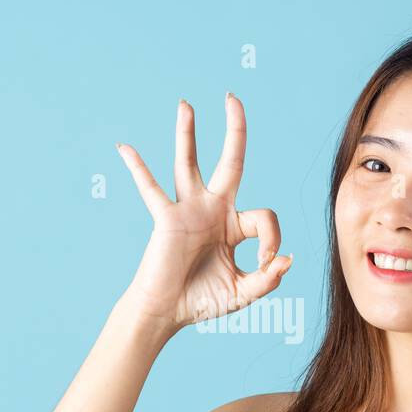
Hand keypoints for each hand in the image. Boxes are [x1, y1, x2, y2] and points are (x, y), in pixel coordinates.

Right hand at [114, 93, 293, 333]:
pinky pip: (150, 189)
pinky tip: (124, 147)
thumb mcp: (244, 292)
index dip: (273, 239)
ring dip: (187, 133)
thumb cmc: (202, 301)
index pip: (264, 216)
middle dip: (234, 130)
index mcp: (234, 226)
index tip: (266, 263)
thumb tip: (286, 258)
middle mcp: (212, 210)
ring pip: (188, 163)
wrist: (167, 313)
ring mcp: (188, 210)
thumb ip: (269, 278)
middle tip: (232, 98)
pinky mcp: (167, 218)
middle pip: (229, 162)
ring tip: (186, 104)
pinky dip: (137, 168)